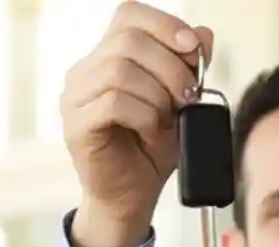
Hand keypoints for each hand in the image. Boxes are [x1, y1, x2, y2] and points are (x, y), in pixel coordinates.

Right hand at [60, 1, 213, 246]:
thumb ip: (190, 66)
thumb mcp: (180, 102)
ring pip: (120, 70)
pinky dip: (143, 115)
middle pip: (128, 40)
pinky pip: (113, 103)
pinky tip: (151, 131)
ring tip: (167, 119)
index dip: (164, 24)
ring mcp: (75, 99)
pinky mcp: (76, 126)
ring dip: (157, 94)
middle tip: (187, 96)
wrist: (132, 197)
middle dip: (170, 66)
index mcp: (107, 58)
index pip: (129, 14)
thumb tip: (203, 34)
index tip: (193, 48)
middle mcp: (85, 72)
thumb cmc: (151, 150)